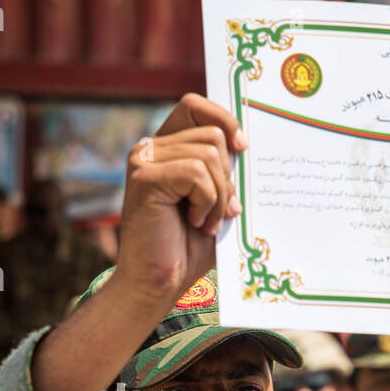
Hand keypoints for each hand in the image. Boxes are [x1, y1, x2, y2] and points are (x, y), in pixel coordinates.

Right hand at [111, 93, 246, 309]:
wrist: (158, 283)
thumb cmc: (188, 247)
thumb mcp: (215, 200)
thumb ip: (224, 170)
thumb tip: (246, 144)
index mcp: (166, 149)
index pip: (195, 106)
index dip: (225, 120)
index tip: (242, 149)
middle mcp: (149, 148)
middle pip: (212, 134)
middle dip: (227, 177)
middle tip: (218, 213)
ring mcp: (143, 160)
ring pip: (208, 154)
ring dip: (218, 195)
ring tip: (205, 222)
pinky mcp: (143, 178)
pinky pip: (196, 173)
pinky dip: (206, 202)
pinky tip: (194, 222)